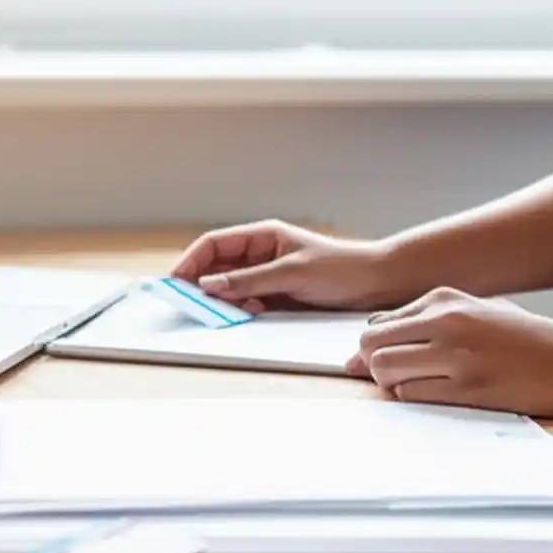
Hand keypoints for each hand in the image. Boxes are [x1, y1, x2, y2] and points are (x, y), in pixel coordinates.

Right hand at [171, 220, 392, 311]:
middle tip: (187, 304)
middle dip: (200, 284)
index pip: (213, 244)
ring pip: (229, 288)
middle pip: (216, 267)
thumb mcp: (292, 273)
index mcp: (262, 236)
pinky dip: (238, 310)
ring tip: (216, 312)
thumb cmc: (341, 268)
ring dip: (220, 300)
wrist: (377, 283)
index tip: (175, 281)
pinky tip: (242, 316)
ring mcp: (267, 276)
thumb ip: (250, 280)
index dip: (190, 261)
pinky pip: (246, 302)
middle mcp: (260, 254)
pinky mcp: (276, 296)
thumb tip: (209, 285)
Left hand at [348, 287, 552, 417]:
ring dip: (390, 384)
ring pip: (384, 368)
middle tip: (396, 379)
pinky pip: (410, 394)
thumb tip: (363, 351)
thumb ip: (422, 324)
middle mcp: (445, 320)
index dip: (371, 350)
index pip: (379, 324)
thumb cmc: (522, 342)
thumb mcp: (474, 315)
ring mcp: (456, 354)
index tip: (383, 365)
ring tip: (420, 387)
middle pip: (371, 344)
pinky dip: (412, 399)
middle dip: (371, 366)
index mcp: (443, 298)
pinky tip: (438, 397)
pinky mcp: (468, 387)